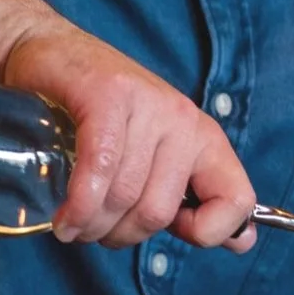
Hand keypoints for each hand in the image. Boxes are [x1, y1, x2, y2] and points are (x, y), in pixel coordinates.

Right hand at [0, 17, 257, 250]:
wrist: (50, 52)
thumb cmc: (97, 114)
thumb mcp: (153, 155)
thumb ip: (190, 196)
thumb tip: (243, 242)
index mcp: (204, 139)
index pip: (238, 201)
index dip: (207, 233)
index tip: (169, 229)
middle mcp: (184, 121)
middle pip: (158, 211)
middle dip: (119, 235)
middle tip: (92, 229)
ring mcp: (149, 105)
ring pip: (124, 195)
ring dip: (90, 225)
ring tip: (72, 223)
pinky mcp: (109, 95)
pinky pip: (101, 167)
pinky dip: (80, 204)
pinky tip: (65, 218)